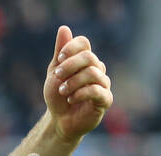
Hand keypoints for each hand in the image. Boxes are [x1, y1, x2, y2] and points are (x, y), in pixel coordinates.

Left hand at [44, 26, 112, 142]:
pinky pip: (97, 90)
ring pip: (93, 73)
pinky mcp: (105, 100)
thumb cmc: (58, 96)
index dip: (72, 47)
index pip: (84, 43)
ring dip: (73, 82)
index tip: (59, 59)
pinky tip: (70, 99)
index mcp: (85, 61)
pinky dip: (80, 93)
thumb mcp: (55, 73)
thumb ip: (60, 53)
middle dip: (70, 66)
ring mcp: (103, 84)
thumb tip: (64, 28)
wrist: (60, 121)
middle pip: (88, 57)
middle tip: (57, 76)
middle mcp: (97, 69)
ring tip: (62, 91)